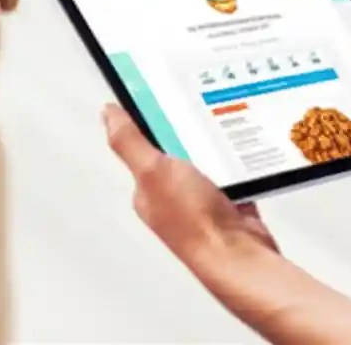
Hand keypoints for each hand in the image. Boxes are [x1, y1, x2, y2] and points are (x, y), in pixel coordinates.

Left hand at [102, 103, 276, 275]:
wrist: (239, 255)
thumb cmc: (195, 223)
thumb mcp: (154, 170)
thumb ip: (129, 142)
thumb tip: (108, 114)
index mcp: (146, 187)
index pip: (140, 144)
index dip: (148, 118)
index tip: (159, 95)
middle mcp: (171, 195)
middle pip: (176, 149)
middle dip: (188, 131)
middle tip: (198, 113)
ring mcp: (201, 201)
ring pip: (206, 160)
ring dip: (215, 147)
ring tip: (222, 133)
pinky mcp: (228, 204)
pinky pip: (233, 174)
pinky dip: (238, 164)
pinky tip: (242, 156)